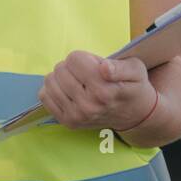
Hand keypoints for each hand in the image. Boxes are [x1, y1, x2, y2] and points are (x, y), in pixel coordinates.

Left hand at [37, 50, 156, 131]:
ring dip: (62, 77)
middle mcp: (88, 105)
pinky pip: (44, 96)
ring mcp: (76, 116)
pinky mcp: (67, 122)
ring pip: (50, 81)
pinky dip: (54, 89)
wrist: (134, 114)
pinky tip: (69, 91)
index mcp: (104, 90)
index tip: (96, 66)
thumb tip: (104, 68)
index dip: (85, 58)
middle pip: (60, 68)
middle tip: (88, 75)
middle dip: (73, 66)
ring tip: (79, 82)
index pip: (74, 58)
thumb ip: (120, 67)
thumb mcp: (135, 69)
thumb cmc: (133, 86)